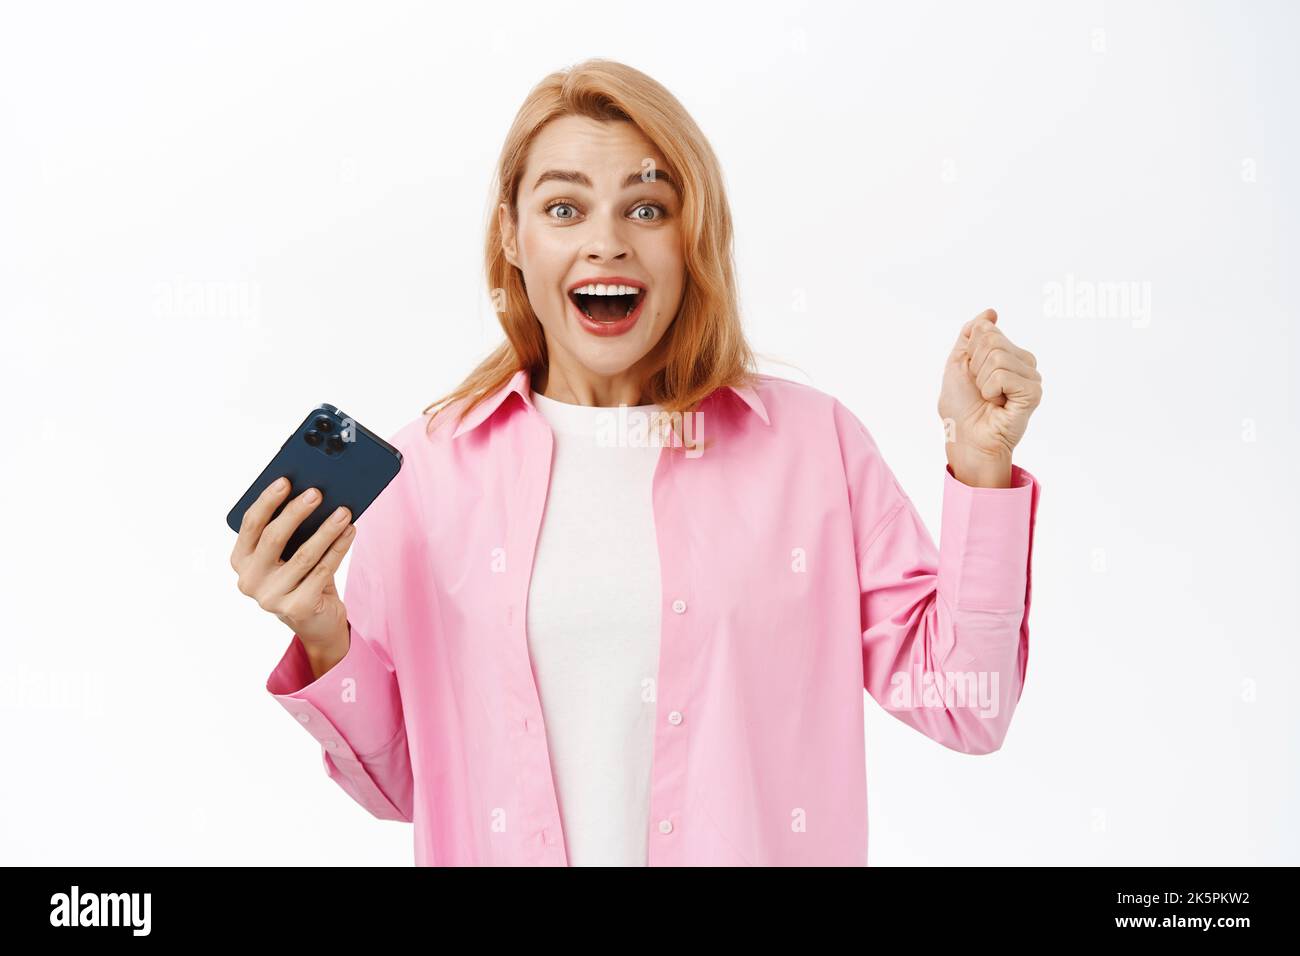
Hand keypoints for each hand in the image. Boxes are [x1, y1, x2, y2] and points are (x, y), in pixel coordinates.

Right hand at [229, 476, 355, 653]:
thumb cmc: (301, 576)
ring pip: (303, 555)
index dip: (267, 501)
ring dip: (326, 529)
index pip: (250, 525)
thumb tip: (313, 494)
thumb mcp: (288, 553)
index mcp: (241, 560)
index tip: (285, 481)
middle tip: (318, 492)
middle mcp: (249, 581)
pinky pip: (323, 570)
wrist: (316, 621)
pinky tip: (350, 531)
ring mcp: (271, 598)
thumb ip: (291, 530)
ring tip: (344, 511)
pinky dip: (339, 548)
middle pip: (273, 538)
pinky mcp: (297, 608)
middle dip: (296, 512)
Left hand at [938, 309, 1042, 486]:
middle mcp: (1023, 363)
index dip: (969, 354)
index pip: (986, 330)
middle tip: (980, 389)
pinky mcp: (1033, 392)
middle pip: (992, 340)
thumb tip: (990, 313)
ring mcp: (1031, 377)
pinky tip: (998, 404)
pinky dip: (991, 390)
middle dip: (975, 366)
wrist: (966, 438)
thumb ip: (971, 334)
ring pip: (998, 357)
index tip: (972, 376)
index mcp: (1007, 354)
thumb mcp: (958, 363)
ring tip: (989, 398)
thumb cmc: (961, 406)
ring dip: (982, 381)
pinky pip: (1004, 375)